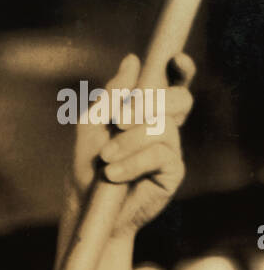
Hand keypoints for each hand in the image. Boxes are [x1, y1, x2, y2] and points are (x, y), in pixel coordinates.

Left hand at [66, 52, 194, 239]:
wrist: (87, 209)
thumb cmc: (88, 165)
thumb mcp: (92, 125)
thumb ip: (112, 94)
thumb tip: (132, 60)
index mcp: (148, 110)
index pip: (174, 83)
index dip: (181, 69)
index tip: (175, 61)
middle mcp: (164, 126)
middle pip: (180, 99)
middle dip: (148, 104)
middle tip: (118, 121)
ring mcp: (171, 149)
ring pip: (163, 127)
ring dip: (129, 141)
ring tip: (106, 158)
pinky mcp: (172, 172)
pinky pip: (161, 155)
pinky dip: (134, 162)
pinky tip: (113, 174)